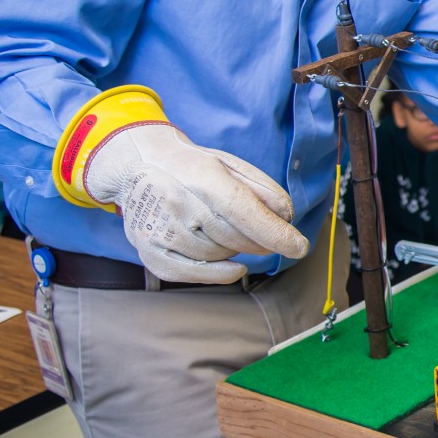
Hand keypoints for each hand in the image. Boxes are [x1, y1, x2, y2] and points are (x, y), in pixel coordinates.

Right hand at [84, 123, 309, 282]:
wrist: (138, 163)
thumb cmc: (192, 167)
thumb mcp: (230, 165)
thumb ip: (263, 189)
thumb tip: (287, 217)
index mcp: (202, 178)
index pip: (244, 212)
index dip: (275, 233)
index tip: (299, 247)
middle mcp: (178, 204)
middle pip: (237, 238)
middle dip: (259, 239)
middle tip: (260, 230)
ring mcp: (160, 229)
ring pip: (219, 255)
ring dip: (233, 249)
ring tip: (222, 228)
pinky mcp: (149, 250)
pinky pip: (193, 273)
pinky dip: (219, 274)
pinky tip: (234, 267)